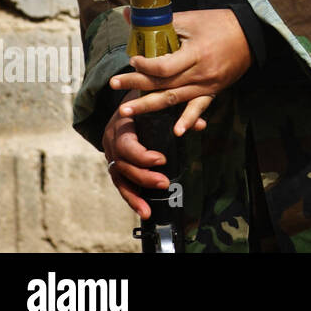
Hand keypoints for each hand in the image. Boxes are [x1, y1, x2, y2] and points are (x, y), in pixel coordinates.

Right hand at [101, 90, 206, 217]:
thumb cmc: (148, 99)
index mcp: (122, 124)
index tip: (162, 159)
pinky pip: (120, 184)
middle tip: (164, 183)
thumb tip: (200, 125)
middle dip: (143, 177)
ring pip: (119, 178)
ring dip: (134, 195)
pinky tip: (144, 211)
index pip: (126, 144)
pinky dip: (132, 198)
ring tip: (148, 210)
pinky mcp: (114, 165)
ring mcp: (110, 154)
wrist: (130, 100)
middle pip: (122, 164)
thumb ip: (180, 111)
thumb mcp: (161, 100)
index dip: (142, 155)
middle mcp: (111, 141)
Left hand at [109, 7, 250, 127]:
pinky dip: (189, 120)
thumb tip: (127, 15)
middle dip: (136, 85)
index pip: (163, 67)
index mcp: (196, 53)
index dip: (144, 65)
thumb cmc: (219, 23)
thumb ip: (160, 21)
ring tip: (125, 111)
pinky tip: (177, 132)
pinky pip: (199, 108)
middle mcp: (201, 73)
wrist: (252, 34)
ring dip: (149, 105)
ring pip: (174, 99)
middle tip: (113, 84)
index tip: (133, 59)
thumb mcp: (191, 19)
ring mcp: (208, 85)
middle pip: (163, 84)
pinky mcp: (213, 90)